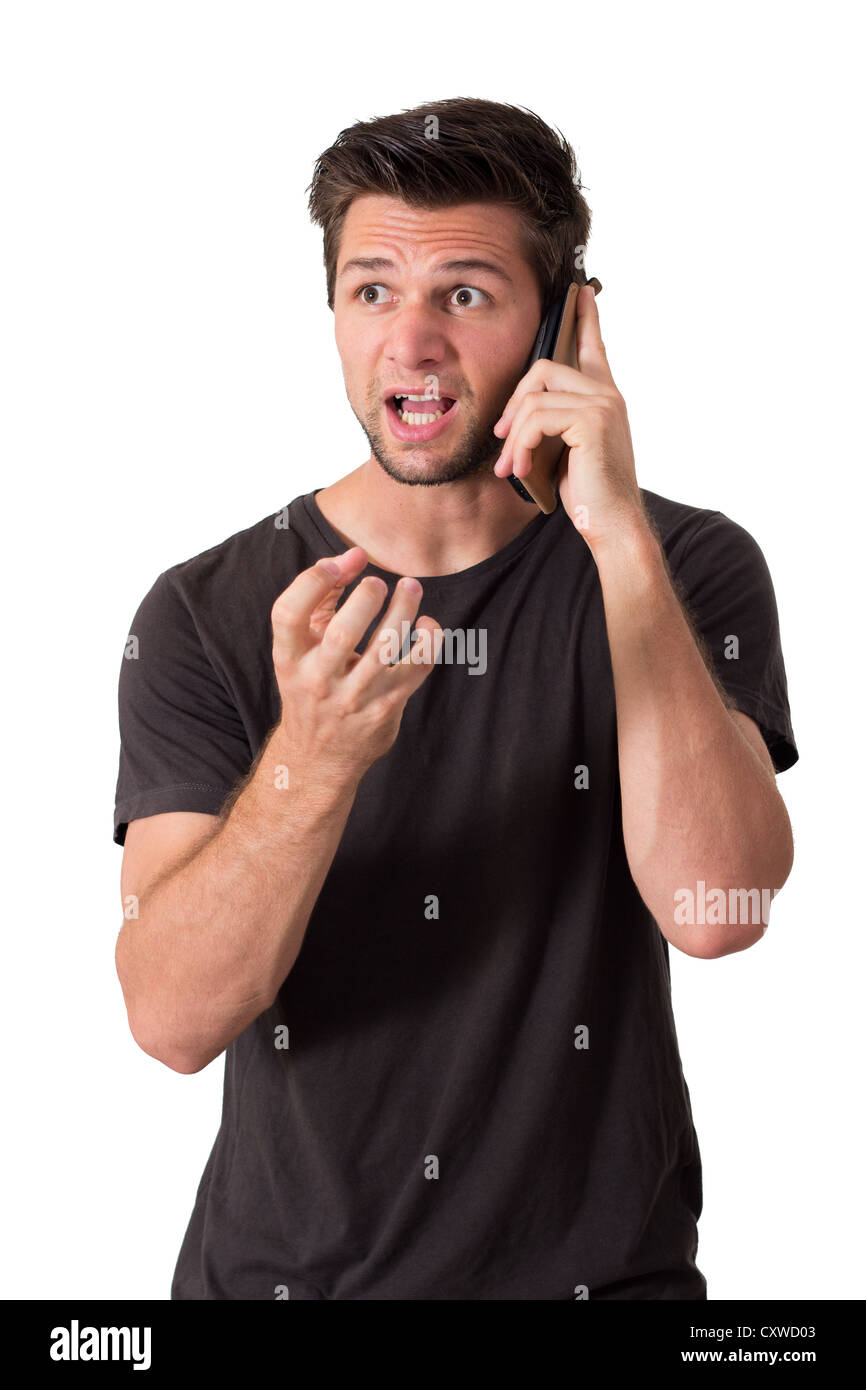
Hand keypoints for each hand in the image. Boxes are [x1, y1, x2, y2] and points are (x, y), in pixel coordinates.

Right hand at [269, 547, 442, 792]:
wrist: (319, 756)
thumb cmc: (313, 686)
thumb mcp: (302, 648)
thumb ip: (321, 599)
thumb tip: (351, 557)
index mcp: (289, 659)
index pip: (288, 613)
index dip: (313, 580)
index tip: (341, 562)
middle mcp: (318, 680)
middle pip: (343, 633)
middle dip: (367, 598)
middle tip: (379, 582)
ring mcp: (353, 698)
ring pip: (386, 647)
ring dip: (404, 609)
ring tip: (411, 587)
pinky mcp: (386, 708)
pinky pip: (416, 667)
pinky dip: (429, 641)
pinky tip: (427, 626)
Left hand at [492, 285, 649, 553]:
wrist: (611, 522)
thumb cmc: (588, 493)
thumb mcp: (565, 450)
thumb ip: (553, 422)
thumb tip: (521, 411)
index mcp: (604, 397)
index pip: (594, 347)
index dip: (585, 319)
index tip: (582, 292)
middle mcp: (607, 394)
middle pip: (543, 368)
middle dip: (514, 402)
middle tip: (502, 437)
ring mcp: (603, 404)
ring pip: (534, 397)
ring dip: (514, 436)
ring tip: (510, 467)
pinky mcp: (592, 420)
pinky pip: (538, 418)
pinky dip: (522, 445)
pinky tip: (522, 469)